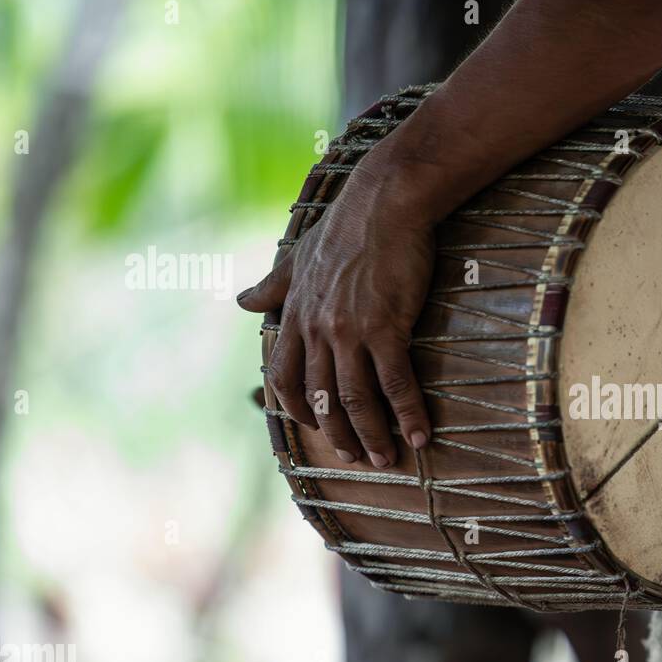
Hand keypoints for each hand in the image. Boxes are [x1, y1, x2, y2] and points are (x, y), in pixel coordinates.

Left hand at [237, 165, 434, 467]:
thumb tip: (241, 301)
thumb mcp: (300, 256)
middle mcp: (318, 329)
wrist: (386, 201)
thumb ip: (274, 285)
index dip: (298, 408)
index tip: (317, 428)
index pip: (286, 376)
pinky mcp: (386, 328)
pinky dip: (407, 415)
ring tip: (387, 459)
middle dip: (339, 434)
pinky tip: (420, 435)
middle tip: (357, 459)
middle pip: (322, 398)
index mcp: (297, 315)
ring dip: (372, 435)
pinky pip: (395, 384)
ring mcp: (350, 331)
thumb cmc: (349, 225)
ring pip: (355, 399)